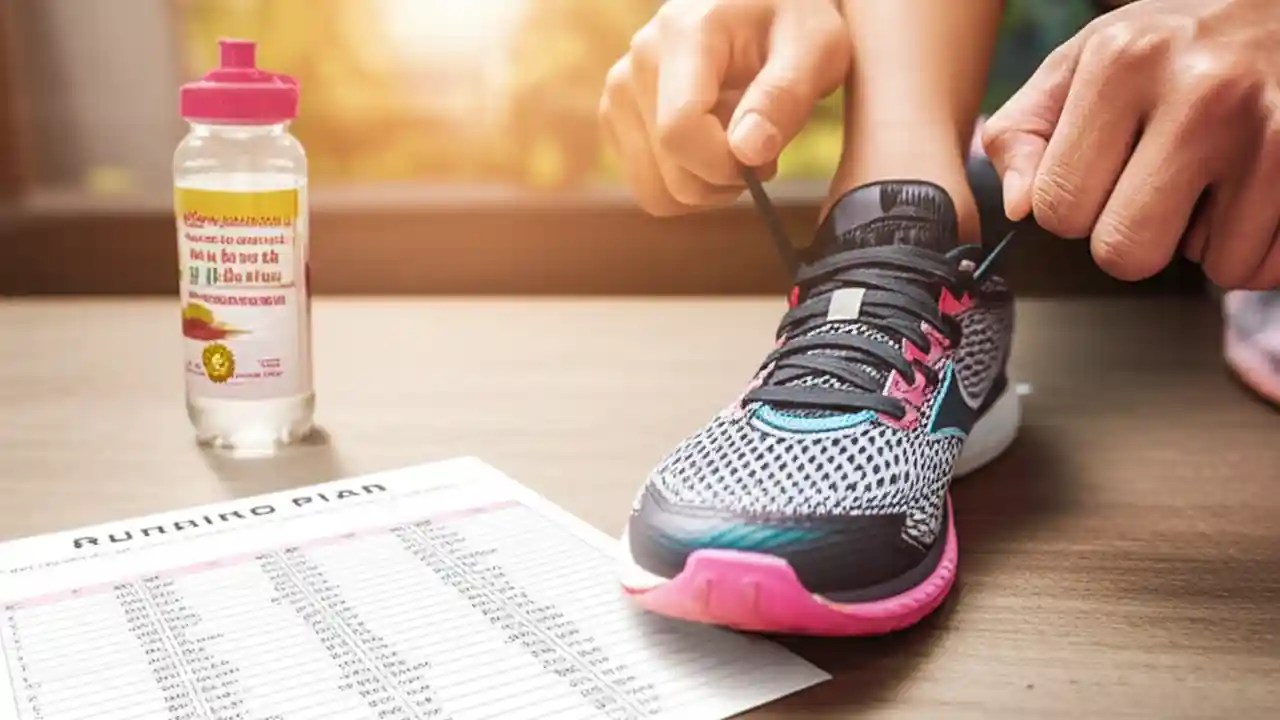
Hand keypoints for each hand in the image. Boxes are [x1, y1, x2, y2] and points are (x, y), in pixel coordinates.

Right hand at [599, 0, 849, 215]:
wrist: (757, 3)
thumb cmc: (795, 20)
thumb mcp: (816, 48)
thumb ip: (784, 97)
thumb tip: (746, 153)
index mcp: (683, 35)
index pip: (680, 132)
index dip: (725, 166)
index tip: (766, 159)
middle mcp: (637, 62)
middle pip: (669, 171)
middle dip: (723, 181)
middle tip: (761, 153)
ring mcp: (619, 91)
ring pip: (653, 189)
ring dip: (704, 187)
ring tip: (737, 147)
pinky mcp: (616, 115)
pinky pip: (646, 185)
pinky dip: (684, 182)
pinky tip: (712, 146)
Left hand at [983, 0, 1279, 288]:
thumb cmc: (1175, 45)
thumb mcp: (1084, 62)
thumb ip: (1026, 133)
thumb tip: (1018, 208)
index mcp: (1123, 62)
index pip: (1058, 209)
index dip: (1072, 208)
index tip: (1101, 176)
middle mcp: (1201, 92)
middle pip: (1125, 253)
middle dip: (1132, 235)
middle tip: (1155, 187)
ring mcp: (1272, 129)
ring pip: (1209, 267)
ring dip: (1203, 239)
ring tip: (1213, 176)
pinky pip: (1264, 266)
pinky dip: (1254, 243)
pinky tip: (1251, 189)